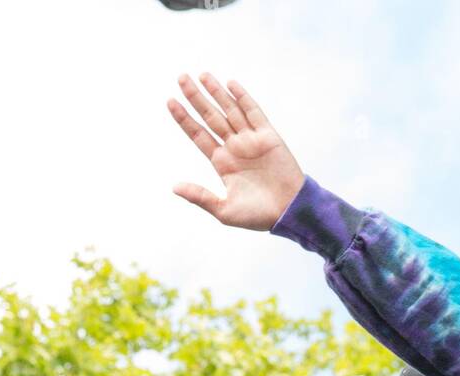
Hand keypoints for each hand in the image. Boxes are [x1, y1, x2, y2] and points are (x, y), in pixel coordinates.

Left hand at [167, 73, 305, 230]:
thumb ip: (200, 197)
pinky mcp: (268, 136)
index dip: (184, 118)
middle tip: (181, 78)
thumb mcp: (224, 211)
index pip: (199, 135)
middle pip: (210, 117)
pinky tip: (230, 84)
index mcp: (222, 163)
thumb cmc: (258, 216)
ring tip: (202, 75)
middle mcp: (234, 147)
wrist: (289, 212)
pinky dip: (242, 98)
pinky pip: (253, 112)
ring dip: (216, 92)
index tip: (170, 101)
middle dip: (196, 98)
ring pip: (230, 110)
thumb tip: (174, 187)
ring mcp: (251, 140)